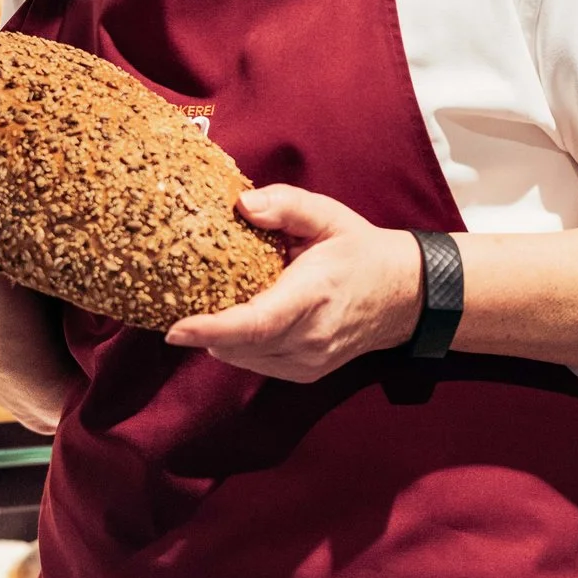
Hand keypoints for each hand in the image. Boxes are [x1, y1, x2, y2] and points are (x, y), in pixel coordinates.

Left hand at [163, 186, 423, 382]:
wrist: (404, 294)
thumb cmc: (359, 250)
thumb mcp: (327, 215)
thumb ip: (286, 205)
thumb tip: (241, 205)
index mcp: (313, 296)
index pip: (255, 323)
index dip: (211, 329)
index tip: (175, 328)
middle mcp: (311, 337)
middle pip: (240, 345)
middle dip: (203, 330)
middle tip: (173, 302)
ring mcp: (309, 361)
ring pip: (243, 358)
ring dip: (218, 338)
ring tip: (202, 306)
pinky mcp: (305, 372)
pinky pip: (257, 363)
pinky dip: (237, 346)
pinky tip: (233, 319)